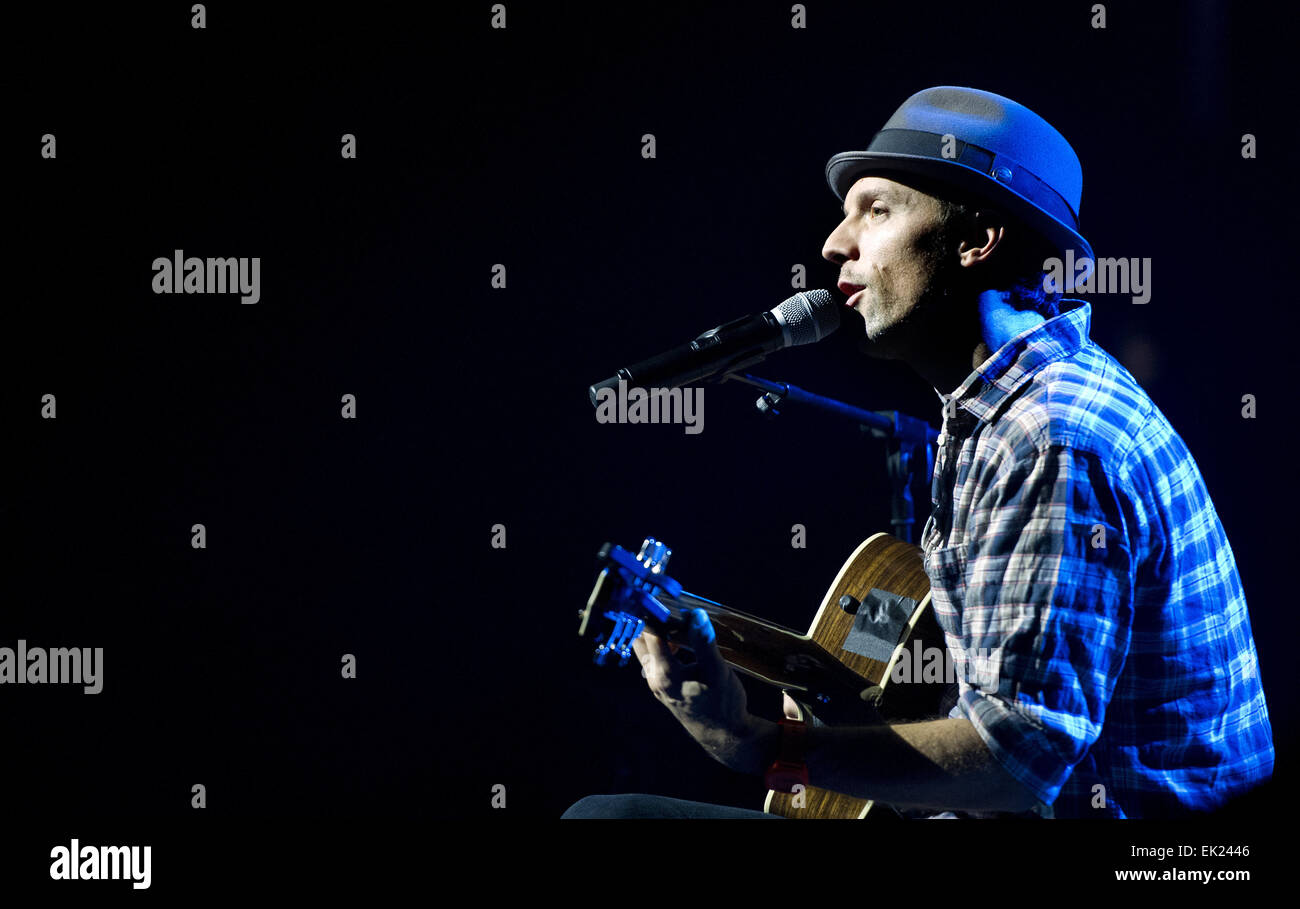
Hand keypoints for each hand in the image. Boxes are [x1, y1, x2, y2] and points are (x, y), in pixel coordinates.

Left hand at [633, 608, 776, 774]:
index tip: (656, 590)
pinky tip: (680, 636)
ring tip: (672, 612)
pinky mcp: (665, 685)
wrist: (725, 735)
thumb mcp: (717, 671)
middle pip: (642, 639)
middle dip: (649, 618)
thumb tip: (695, 614)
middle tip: (662, 598)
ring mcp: (658, 682)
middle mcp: (654, 678)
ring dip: (656, 630)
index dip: (653, 610)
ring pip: (648, 648)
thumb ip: (704, 642)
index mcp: (663, 674)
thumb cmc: (723, 704)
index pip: (650, 633)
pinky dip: (664, 642)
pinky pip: (658, 657)